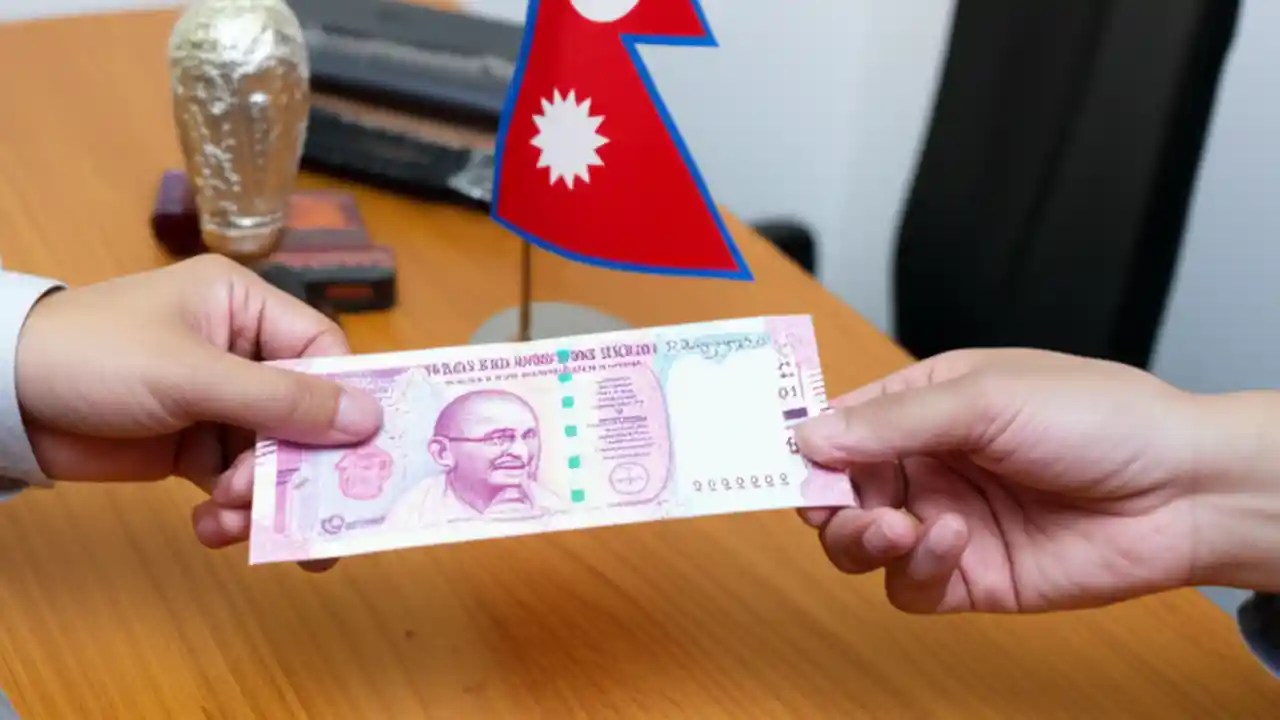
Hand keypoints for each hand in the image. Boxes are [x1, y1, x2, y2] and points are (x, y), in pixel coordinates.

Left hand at [14, 255, 383, 569]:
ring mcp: (216, 402)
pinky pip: (236, 484)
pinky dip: (232, 512)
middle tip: (307, 512)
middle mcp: (239, 352)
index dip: (345, 400)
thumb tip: (367, 418)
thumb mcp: (193, 375)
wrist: (1, 398)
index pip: (323, 352)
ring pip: (273, 457)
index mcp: (245, 308)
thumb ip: (282, 401)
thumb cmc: (95, 357)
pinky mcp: (191, 446)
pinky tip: (210, 529)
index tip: (360, 449)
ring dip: (263, 497)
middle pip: (304, 414)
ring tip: (234, 517)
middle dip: (299, 466)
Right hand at [794, 348, 1279, 612]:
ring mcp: (944, 522)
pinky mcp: (969, 577)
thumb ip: (891, 422)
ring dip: (859, 538)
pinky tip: (950, 539)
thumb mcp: (984, 398)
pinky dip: (914, 567)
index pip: (839, 426)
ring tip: (892, 526)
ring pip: (860, 545)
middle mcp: (927, 465)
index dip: (804, 444)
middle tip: (831, 506)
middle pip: (837, 492)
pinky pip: (908, 586)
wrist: (1180, 489)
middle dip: (825, 501)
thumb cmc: (1097, 418)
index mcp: (924, 406)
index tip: (778, 458)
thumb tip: (807, 437)